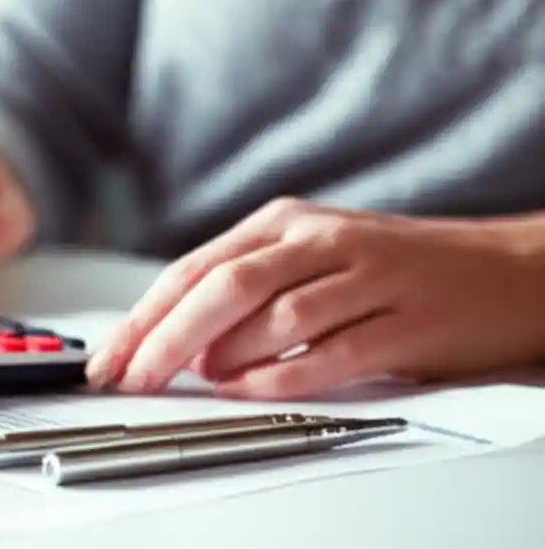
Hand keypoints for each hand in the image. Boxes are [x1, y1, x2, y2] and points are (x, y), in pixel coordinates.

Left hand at [86, 197, 544, 399]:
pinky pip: (326, 355)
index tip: (110, 358)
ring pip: (271, 318)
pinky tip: (251, 390)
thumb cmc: (394, 267)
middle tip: (133, 377)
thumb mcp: (309, 255)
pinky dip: (279, 378)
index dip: (145, 317)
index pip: (194, 269)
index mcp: (283, 221)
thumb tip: (180, 340)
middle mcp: (319, 240)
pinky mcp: (402, 322)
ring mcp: (363, 278)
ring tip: (202, 379)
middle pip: (222, 288)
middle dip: (165, 338)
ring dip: (223, 357)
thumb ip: (246, 288)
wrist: (502, 271)